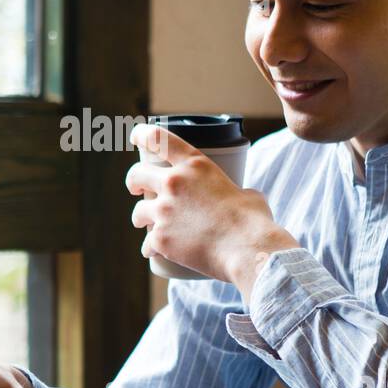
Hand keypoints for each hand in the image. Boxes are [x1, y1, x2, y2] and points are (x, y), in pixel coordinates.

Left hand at [124, 124, 298, 300]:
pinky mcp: (160, 239)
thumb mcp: (247, 193)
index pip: (157, 138)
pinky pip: (147, 243)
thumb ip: (236, 191)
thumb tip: (240, 198)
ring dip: (140, 217)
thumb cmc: (253, 221)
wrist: (248, 251)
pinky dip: (150, 248)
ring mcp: (164, 212)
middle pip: (137, 174)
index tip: (135, 137)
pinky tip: (152, 252)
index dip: (141, 134)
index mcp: (195, 165)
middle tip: (136, 188)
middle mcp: (174, 183)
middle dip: (134, 181)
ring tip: (144, 223)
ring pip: (137, 211)